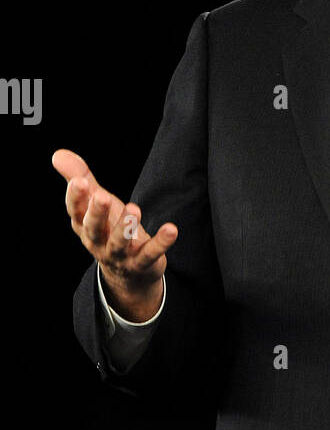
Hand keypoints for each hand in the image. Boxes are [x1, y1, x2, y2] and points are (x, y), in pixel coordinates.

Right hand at [52, 148, 176, 320]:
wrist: (127, 274)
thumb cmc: (108, 229)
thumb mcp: (95, 204)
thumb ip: (80, 178)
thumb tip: (57, 154)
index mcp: (84, 226)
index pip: (75, 212)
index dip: (75, 197)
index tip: (79, 181)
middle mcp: (98, 242)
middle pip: (93, 229)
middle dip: (97, 213)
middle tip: (102, 196)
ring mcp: (119, 255)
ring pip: (119, 243)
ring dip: (126, 227)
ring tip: (135, 208)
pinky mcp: (141, 263)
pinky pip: (150, 254)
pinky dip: (160, 243)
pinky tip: (171, 229)